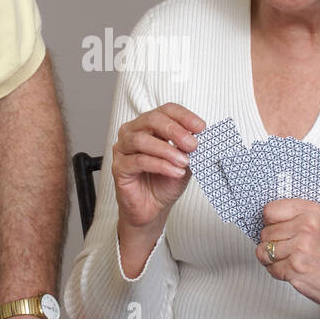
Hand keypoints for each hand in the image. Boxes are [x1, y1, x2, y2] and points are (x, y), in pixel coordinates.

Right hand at [112, 103, 205, 229]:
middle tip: (192, 144)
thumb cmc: (165, 182)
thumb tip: (199, 136)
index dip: (184, 116)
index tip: (200, 127)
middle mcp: (133, 132)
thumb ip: (189, 148)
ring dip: (167, 150)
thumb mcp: (184, 161)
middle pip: (152, 120)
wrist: (153, 208)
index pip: (166, 110)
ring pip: (142, 140)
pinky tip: (175, 171)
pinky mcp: (119, 167)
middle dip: (175, 131)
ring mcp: (123, 149)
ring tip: (183, 161)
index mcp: (149, 125)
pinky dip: (160, 165)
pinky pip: (139, 161)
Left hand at [255, 199, 319, 316]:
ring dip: (272, 259)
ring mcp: (301, 247)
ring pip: (264, 250)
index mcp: (313, 212)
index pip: (271, 210)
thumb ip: (305, 215)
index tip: (276, 227)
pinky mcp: (295, 267)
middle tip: (287, 249)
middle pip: (266, 232)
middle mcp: (307, 227)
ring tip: (288, 260)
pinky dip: (277, 271)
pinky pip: (270, 267)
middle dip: (271, 243)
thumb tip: (278, 213)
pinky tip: (291, 270)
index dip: (270, 222)